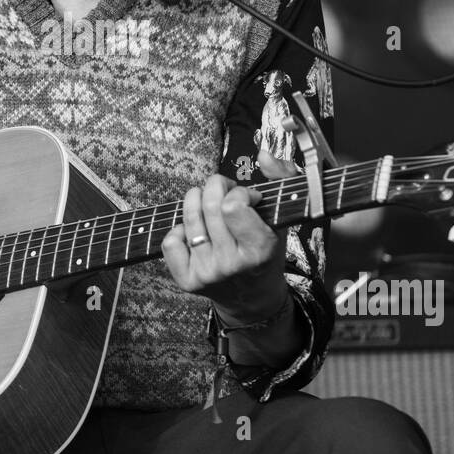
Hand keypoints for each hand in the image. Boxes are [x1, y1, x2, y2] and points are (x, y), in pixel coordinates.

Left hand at [161, 149, 301, 321]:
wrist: (253, 297)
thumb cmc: (268, 249)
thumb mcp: (283, 214)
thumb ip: (282, 176)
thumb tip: (264, 155)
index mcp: (260, 249)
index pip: (232, 207)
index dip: (239, 192)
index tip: (248, 197)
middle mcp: (232, 264)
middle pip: (209, 206)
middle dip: (216, 187)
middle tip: (225, 192)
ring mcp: (208, 274)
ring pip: (188, 219)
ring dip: (196, 200)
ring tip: (208, 205)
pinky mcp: (188, 281)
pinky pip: (170, 241)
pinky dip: (180, 229)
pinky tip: (195, 232)